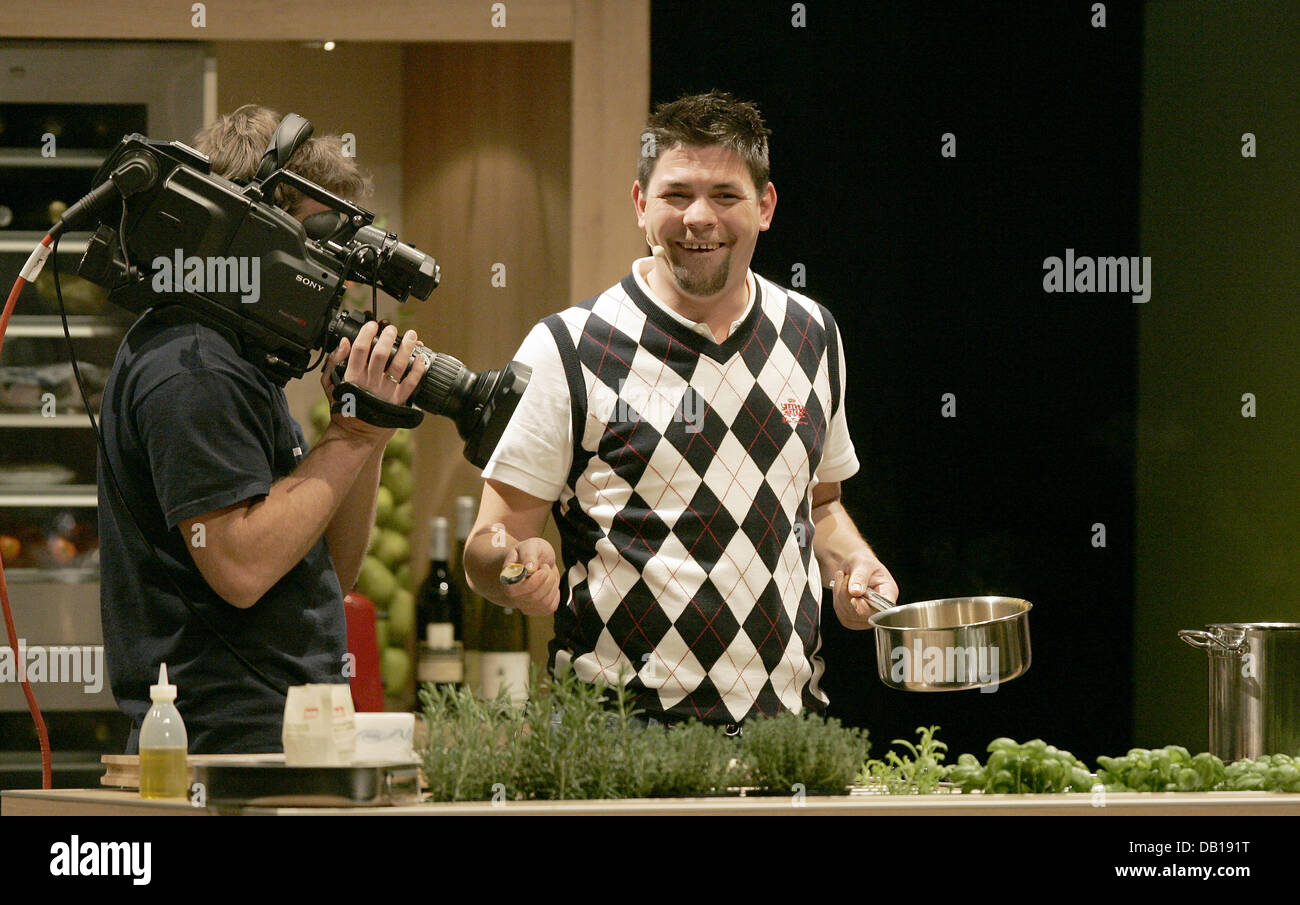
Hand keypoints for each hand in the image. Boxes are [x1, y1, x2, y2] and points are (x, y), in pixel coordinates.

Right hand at [321, 320, 429, 441]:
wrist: (356, 434)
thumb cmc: (343, 406)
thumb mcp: (330, 383)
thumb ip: (334, 361)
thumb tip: (343, 342)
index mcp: (352, 376)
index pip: (360, 349)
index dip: (367, 333)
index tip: (372, 325)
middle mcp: (370, 382)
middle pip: (382, 353)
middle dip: (389, 337)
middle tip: (392, 328)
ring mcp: (385, 391)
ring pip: (399, 364)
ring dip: (407, 347)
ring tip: (412, 336)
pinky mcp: (398, 400)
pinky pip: (411, 382)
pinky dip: (418, 369)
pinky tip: (421, 357)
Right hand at [500, 537, 560, 615]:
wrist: (536, 560)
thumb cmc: (531, 552)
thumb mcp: (530, 545)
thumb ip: (529, 554)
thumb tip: (530, 569)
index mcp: (507, 578)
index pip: (517, 589)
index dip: (535, 580)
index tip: (543, 568)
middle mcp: (512, 595)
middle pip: (534, 597)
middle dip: (548, 579)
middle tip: (546, 567)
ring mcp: (524, 604)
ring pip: (543, 603)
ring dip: (552, 585)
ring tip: (548, 574)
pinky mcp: (536, 610)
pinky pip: (550, 607)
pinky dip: (555, 594)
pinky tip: (550, 584)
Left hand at [830, 548, 899, 629]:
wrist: (852, 566)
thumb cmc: (862, 562)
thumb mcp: (862, 563)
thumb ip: (860, 576)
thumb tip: (856, 592)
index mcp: (889, 592)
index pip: (884, 609)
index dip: (869, 609)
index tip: (855, 599)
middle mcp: (881, 607)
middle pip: (864, 615)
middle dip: (848, 597)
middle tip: (845, 577)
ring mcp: (868, 615)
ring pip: (851, 616)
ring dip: (840, 596)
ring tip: (843, 579)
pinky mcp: (855, 618)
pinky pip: (843, 616)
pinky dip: (837, 601)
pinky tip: (840, 587)